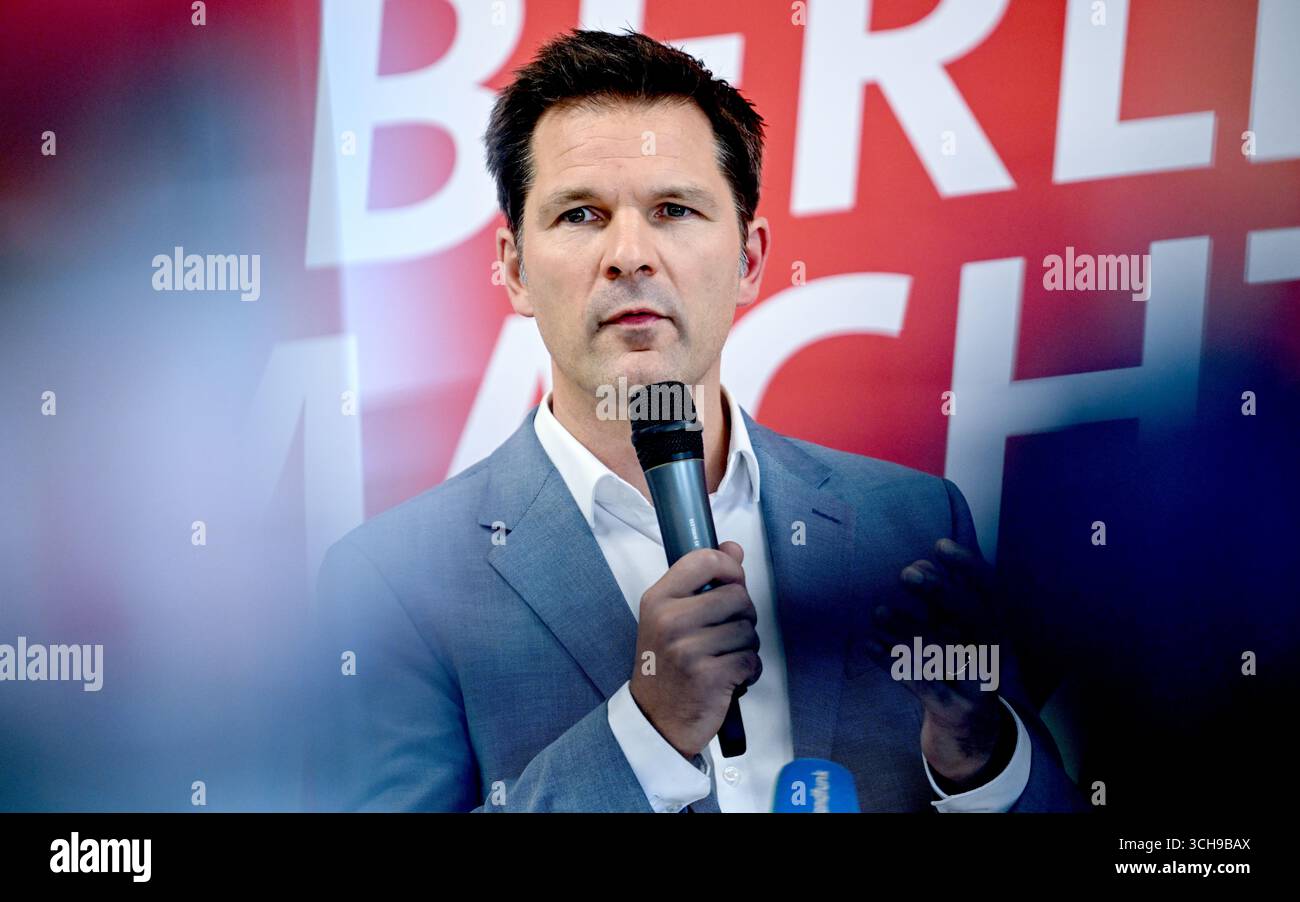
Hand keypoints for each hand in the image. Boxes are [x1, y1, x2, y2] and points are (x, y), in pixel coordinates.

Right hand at [629, 541, 760, 758]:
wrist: (656, 719)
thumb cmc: (666, 665)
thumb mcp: (671, 617)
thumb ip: (702, 580)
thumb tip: (732, 548)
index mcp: (658, 599)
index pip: (703, 560)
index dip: (730, 567)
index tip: (733, 581)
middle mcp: (670, 620)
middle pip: (737, 596)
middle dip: (743, 615)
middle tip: (727, 632)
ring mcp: (688, 648)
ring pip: (748, 629)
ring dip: (746, 646)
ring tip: (724, 657)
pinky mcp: (709, 675)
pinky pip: (751, 659)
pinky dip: (749, 670)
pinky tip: (730, 677)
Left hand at [865, 538, 1010, 785]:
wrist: (971, 736)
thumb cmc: (957, 671)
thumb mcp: (957, 635)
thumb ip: (942, 603)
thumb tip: (918, 562)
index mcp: (997, 632)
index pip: (992, 593)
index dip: (970, 568)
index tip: (940, 544)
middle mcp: (994, 657)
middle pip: (976, 621)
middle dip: (943, 594)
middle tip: (907, 572)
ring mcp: (978, 688)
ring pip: (947, 653)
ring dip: (910, 628)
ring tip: (878, 611)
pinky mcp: (954, 712)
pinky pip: (923, 685)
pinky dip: (894, 663)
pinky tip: (869, 644)